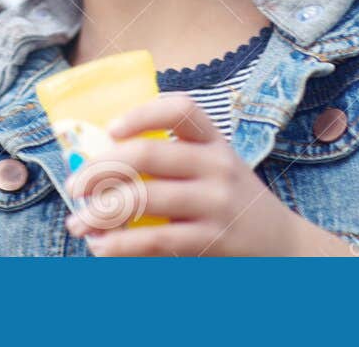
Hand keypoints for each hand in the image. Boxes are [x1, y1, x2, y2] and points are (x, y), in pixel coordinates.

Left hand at [63, 93, 355, 256]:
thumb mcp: (216, 170)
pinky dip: (120, 245)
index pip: (180, 108)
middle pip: (149, 153)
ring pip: (145, 198)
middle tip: (72, 184)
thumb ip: (175, 161)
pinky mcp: (211, 242)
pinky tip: (101, 248)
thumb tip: (99, 163)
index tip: (109, 129)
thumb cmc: (233, 204)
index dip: (140, 113)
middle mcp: (217, 166)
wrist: (286, 250)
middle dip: (100, 167)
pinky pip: (155, 241)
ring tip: (77, 223)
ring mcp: (215, 204)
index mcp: (215, 142)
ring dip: (101, 211)